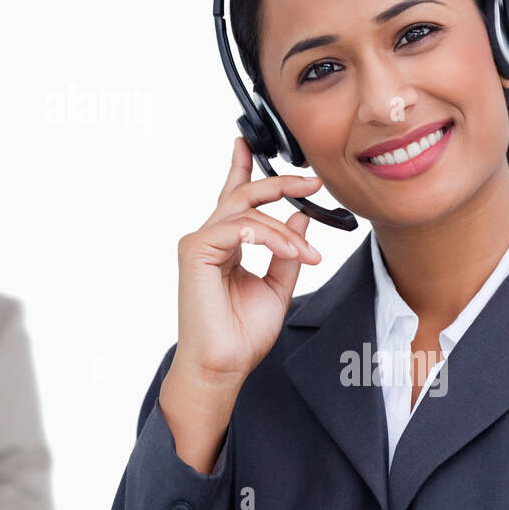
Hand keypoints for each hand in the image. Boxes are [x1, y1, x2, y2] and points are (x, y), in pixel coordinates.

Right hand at [174, 136, 323, 382]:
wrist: (223, 365)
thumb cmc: (242, 334)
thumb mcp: (278, 286)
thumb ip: (287, 250)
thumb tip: (302, 218)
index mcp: (225, 244)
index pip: (234, 196)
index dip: (241, 166)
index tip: (253, 144)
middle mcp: (210, 238)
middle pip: (243, 193)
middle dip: (280, 182)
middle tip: (313, 182)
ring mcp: (199, 242)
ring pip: (247, 210)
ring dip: (285, 229)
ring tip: (308, 253)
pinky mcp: (195, 250)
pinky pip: (240, 227)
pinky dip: (270, 236)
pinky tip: (292, 252)